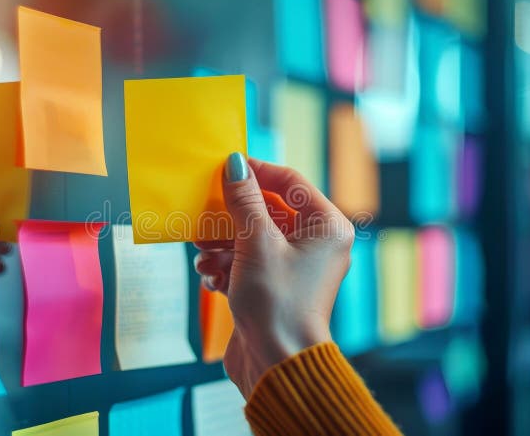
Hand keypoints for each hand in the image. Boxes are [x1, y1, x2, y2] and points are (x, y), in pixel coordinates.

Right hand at [194, 154, 353, 397]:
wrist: (277, 366)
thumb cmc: (278, 304)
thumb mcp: (256, 243)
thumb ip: (244, 200)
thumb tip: (234, 163)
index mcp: (326, 226)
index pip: (290, 182)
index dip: (256, 173)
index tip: (224, 168)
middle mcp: (314, 243)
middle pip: (267, 211)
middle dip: (232, 217)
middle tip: (203, 217)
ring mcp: (294, 266)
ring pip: (252, 237)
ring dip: (223, 244)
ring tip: (204, 256)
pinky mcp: (274, 286)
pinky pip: (247, 262)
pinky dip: (227, 266)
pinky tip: (212, 277)